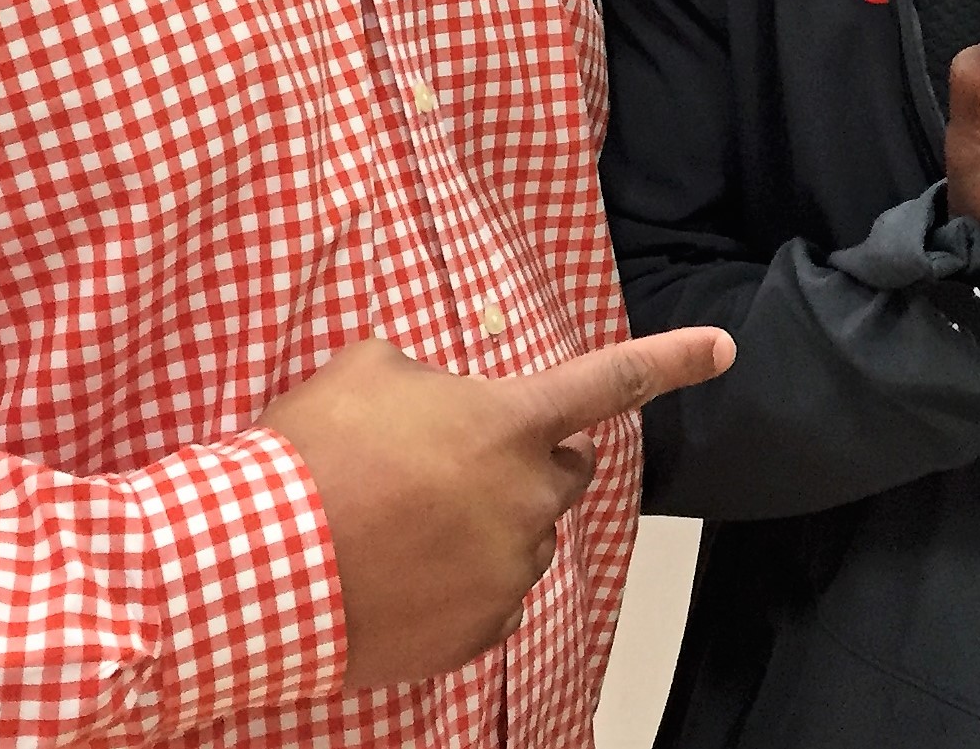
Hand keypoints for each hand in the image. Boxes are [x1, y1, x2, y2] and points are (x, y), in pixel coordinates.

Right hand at [259, 326, 734, 688]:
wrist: (254, 567)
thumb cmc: (310, 456)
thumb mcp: (367, 370)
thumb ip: (430, 378)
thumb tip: (438, 403)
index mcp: (511, 424)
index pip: (610, 381)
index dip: (673, 358)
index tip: (726, 347)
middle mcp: (529, 499)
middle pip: (564, 470)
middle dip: (527, 462)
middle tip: (451, 466)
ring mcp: (509, 572)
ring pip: (524, 537)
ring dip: (485, 525)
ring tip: (402, 525)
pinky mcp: (481, 633)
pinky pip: (492, 598)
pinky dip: (458, 586)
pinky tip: (400, 575)